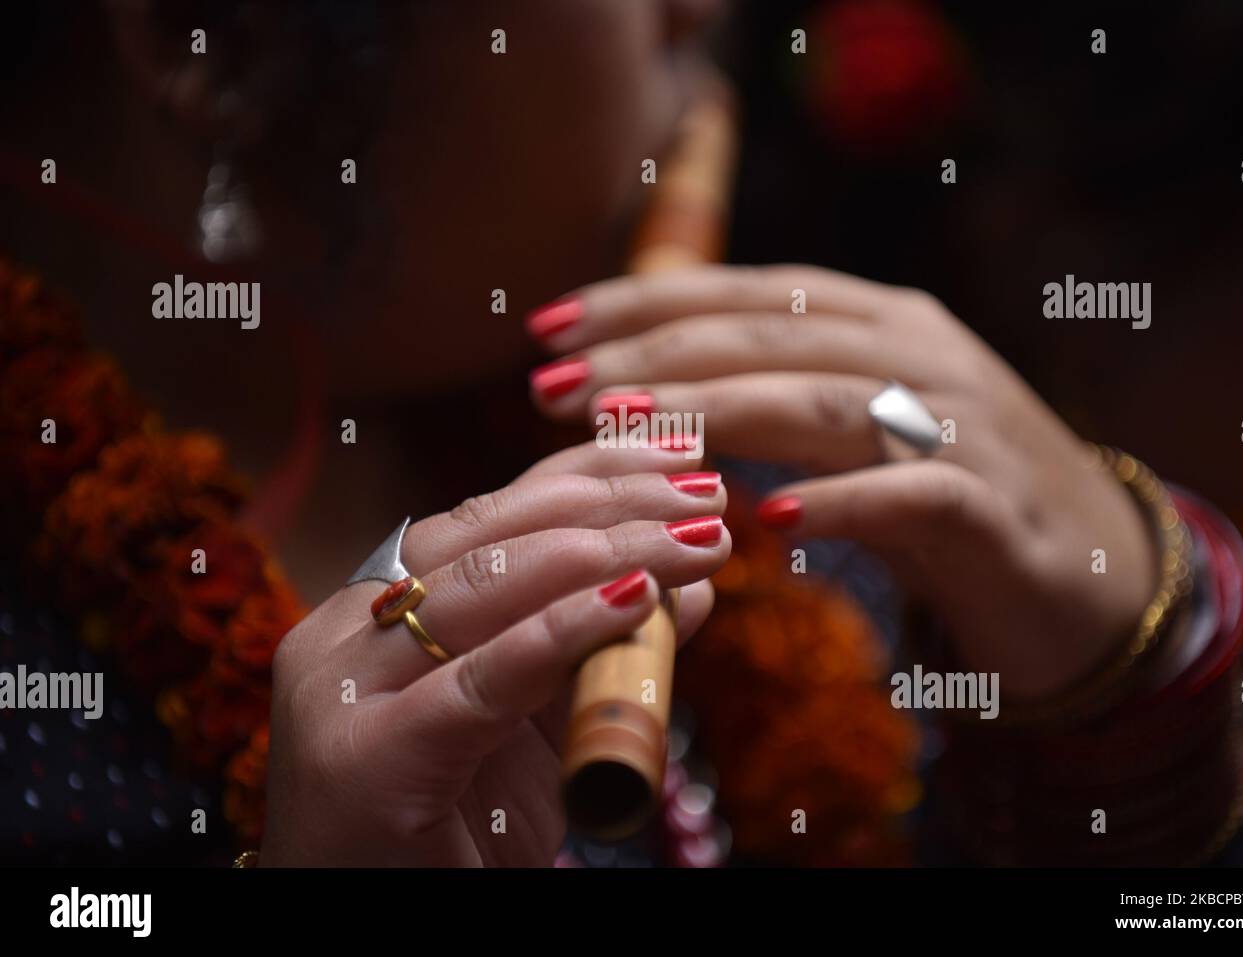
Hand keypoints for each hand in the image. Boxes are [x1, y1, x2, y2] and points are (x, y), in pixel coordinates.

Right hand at [259, 442, 729, 864]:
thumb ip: (593, 649)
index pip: (489, 516)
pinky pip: (481, 679)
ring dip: (607, 554)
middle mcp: (346, 630)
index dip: (585, 474)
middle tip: (707, 493)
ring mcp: (342, 688)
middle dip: (610, 505)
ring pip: (485, 589)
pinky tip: (634, 600)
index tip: (678, 456)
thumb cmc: (451, 833)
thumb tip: (688, 584)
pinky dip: (562, 632)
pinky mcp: (365, 755)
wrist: (370, 930)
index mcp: (375, 609)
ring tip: (694, 541)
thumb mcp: (534, 725)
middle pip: (488, 535)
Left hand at [527, 265, 1157, 698]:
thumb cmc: (942, 503)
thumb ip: (768, 403)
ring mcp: (968, 425)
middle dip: (653, 356)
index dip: (643, 303)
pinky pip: (916, 493)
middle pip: (771, 337)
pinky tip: (773, 522)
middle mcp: (923, 353)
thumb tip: (638, 398)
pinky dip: (843, 500)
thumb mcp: (850, 435)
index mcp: (881, 321)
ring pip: (829, 398)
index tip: (549, 328)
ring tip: (629, 434)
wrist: (1088, 575)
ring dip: (719, 413)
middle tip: (553, 387)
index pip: (746, 293)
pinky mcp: (1001, 508)